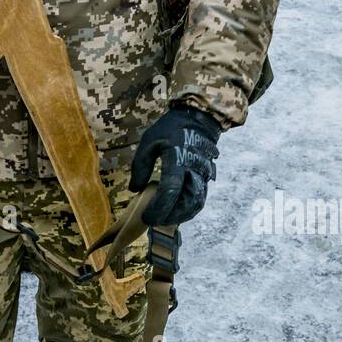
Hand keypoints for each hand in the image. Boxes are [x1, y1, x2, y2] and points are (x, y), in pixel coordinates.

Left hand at [129, 105, 221, 225]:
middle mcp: (194, 170)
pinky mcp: (206, 178)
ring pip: (195, 203)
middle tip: (152, 222)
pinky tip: (175, 212)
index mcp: (179, 159)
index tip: (146, 217)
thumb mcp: (149, 141)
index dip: (158, 208)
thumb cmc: (170, 129)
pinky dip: (188, 209)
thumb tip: (135, 189)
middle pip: (185, 202)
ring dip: (180, 215)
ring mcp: (203, 175)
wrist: (199, 119)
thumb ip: (140, 166)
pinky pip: (199, 199)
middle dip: (169, 216)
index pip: (170, 191)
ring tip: (163, 219)